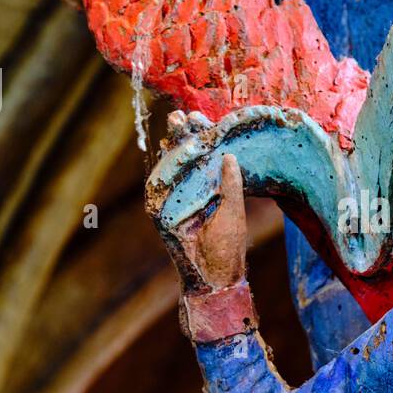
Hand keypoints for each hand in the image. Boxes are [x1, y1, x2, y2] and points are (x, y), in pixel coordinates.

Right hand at [148, 110, 246, 292]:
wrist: (216, 276)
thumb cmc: (228, 244)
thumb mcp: (234, 208)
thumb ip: (230, 183)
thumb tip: (229, 154)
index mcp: (201, 185)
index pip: (196, 154)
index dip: (197, 134)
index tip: (200, 116)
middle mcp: (182, 190)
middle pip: (177, 155)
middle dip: (179, 133)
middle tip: (184, 116)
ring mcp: (168, 201)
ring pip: (166, 166)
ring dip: (172, 147)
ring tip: (181, 129)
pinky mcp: (159, 213)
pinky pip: (158, 187)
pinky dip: (166, 171)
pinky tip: (172, 155)